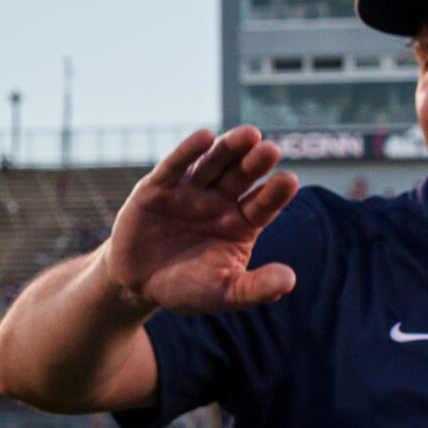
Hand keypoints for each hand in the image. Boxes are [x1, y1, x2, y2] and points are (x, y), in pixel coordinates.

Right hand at [102, 127, 299, 315]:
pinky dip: (188, 151)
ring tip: (249, 134)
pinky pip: (175, 167)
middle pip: (242, 176)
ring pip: (213, 164)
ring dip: (230, 148)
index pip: (263, 204)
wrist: (137, 284)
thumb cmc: (186, 287)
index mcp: (240, 223)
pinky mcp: (159, 188)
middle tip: (271, 150)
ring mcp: (190, 191)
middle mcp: (219, 201)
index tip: (288, 180)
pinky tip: (204, 137)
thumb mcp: (223, 293)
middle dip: (255, 163)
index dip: (275, 193)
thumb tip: (289, 281)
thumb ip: (255, 287)